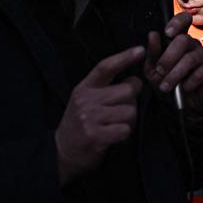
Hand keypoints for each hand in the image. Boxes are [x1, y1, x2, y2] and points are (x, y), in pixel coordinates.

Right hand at [55, 46, 144, 184]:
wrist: (62, 152)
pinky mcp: (96, 135)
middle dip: (132, 101)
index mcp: (84, 88)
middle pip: (128, 90)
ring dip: (129, 121)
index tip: (140, 50)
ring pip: (130, 111)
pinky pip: (125, 129)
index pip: (105, 67)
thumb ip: (105, 88)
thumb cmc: (80, 125)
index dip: (124, 57)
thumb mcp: (85, 100)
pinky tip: (113, 136)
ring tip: (115, 125)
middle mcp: (86, 100)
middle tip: (122, 111)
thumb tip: (134, 80)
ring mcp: (90, 118)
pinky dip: (124, 134)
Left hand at [144, 12, 202, 117]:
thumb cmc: (169, 83)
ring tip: (166, 86)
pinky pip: (201, 72)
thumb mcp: (154, 70)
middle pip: (184, 40)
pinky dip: (189, 82)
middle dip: (168, 57)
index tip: (167, 34)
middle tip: (160, 71)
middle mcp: (193, 44)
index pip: (183, 21)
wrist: (184, 104)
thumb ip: (153, 53)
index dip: (177, 23)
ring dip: (175, 73)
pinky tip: (185, 88)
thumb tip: (153, 35)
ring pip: (190, 58)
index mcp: (178, 40)